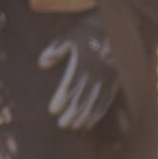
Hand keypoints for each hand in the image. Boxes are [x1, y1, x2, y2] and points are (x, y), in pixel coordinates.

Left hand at [38, 14, 118, 130]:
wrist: (115, 30)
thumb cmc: (87, 35)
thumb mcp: (69, 37)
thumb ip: (55, 50)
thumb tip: (42, 64)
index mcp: (83, 63)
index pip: (71, 85)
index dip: (62, 99)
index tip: (52, 110)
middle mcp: (95, 74)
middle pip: (83, 98)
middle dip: (72, 113)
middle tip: (62, 125)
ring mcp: (106, 80)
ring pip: (95, 103)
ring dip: (84, 117)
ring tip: (73, 128)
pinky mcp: (114, 84)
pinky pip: (106, 103)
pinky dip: (97, 115)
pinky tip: (88, 124)